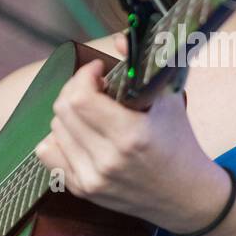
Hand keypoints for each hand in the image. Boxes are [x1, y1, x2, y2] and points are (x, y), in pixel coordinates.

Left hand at [34, 32, 226, 231]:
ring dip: (68, 113)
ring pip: (54, 129)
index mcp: (131, 135)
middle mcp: (107, 160)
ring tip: (91, 112)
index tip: (99, 71)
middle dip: (75, 89)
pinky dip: (59, 137)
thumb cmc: (180, 143)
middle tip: (93, 87)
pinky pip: (49, 154)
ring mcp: (92, 179)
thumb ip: (143, 65)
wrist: (186, 196)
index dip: (84, 75)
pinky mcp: (83, 191)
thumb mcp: (169, 99)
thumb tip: (118, 39)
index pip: (81, 98)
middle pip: (63, 111)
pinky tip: (80, 134)